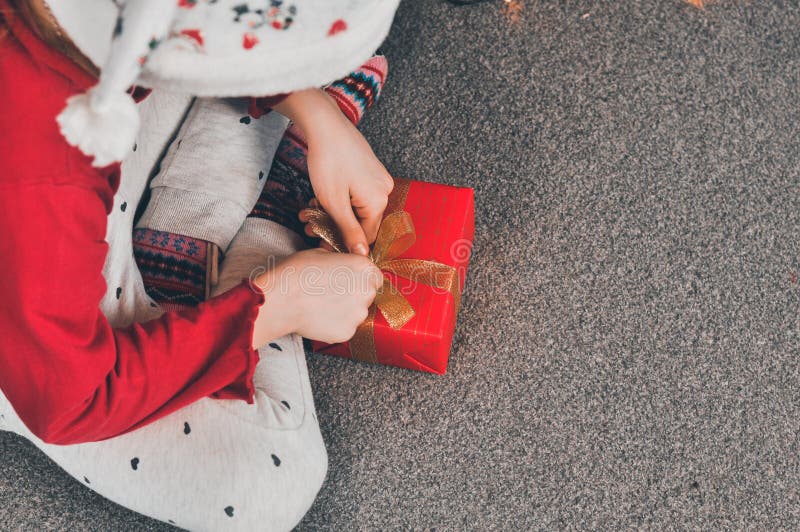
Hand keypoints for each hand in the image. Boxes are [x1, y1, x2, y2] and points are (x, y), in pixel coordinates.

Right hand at [251, 248, 382, 344]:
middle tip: (332, 293)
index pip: (375, 277)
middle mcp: (367, 292)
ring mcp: (358, 315)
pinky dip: (335, 324)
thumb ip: (341, 261)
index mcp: (364, 268)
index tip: (349, 281)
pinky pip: (345, 327)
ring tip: (322, 305)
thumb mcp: (322, 254)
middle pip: (368, 295)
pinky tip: (319, 317)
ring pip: (357, 313)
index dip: (361, 279)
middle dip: (354, 295)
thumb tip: (342, 265)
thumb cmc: (297, 272)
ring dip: (345, 310)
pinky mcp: (347, 333)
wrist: (281, 299)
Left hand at [272, 89, 392, 254]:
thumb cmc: (328, 161)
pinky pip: (358, 195)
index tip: (320, 243)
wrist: (325, 125)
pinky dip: (340, 199)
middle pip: (362, 222)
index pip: (366, 236)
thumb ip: (349, 230)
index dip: (343, 242)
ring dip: (334, 212)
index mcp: (379, 201)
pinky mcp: (370, 171)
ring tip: (311, 209)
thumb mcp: (334, 202)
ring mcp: (379, 179)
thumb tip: (362, 255)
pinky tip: (321, 196)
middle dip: (335, 226)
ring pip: (357, 208)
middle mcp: (384, 191)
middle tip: (310, 225)